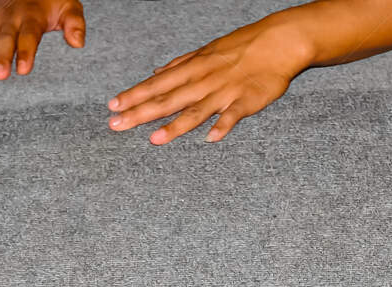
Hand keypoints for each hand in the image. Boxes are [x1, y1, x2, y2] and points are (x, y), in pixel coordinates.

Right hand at [0, 0, 85, 78]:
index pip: (29, 36)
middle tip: (0, 76)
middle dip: (2, 57)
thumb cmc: (52, 0)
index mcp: (31, 16)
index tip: (23, 70)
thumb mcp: (69, 6)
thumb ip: (75, 24)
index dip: (26, 52)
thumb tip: (78, 43)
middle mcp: (10, 16)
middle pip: (5, 39)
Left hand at [107, 15, 314, 143]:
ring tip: (154, 140)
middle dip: (140, 112)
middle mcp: (203, 80)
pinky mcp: (246, 100)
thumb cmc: (242, 46)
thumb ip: (180, 64)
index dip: (134, 95)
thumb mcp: (206, 51)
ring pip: (196, 110)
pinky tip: (211, 139)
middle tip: (115, 125)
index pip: (157, 84)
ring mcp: (224, 91)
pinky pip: (233, 115)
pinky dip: (223, 125)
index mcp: (193, 68)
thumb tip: (156, 73)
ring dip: (175, 125)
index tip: (112, 105)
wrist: (279, 41)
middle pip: (167, 99)